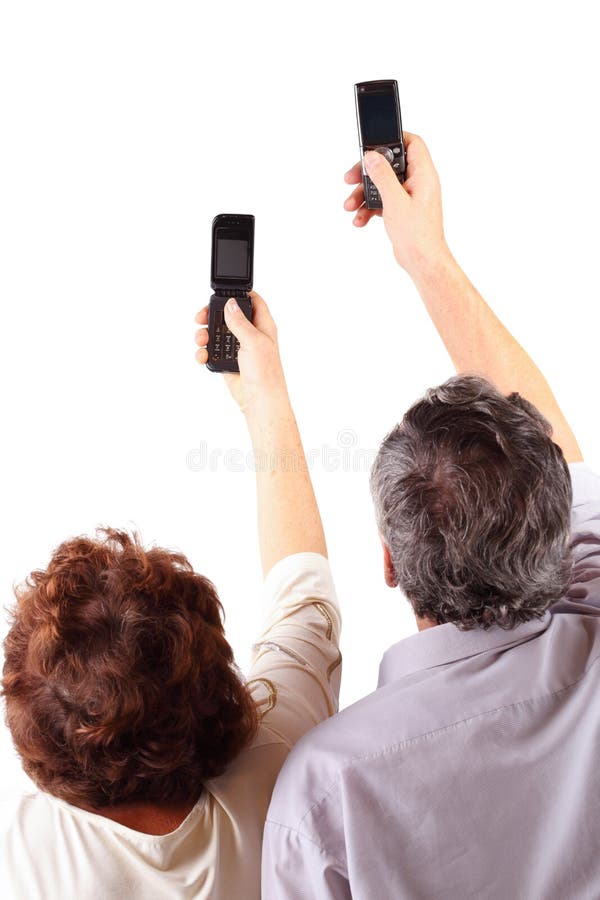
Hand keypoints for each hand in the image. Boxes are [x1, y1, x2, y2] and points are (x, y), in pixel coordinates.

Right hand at [195, 291, 289, 416]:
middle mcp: (250, 334)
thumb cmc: (266, 373)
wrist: (259, 401)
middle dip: (212, 315)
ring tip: (200, 340)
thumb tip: (231, 304)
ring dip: (204, 335)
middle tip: (200, 318)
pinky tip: (202, 356)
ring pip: (217, 333)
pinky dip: (204, 352)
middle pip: (228, 315)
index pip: (253, 301)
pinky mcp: (228, 361)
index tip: (222, 295)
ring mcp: (238, 348)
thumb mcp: (253, 341)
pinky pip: (212, 351)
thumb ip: (240, 322)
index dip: (239, 295)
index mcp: (262, 325)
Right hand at [343, 132, 448, 274]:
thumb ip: (383, 176)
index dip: (394, 137)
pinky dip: (369, 208)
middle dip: (368, 172)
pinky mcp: (402, 210)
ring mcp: (409, 197)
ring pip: (382, 185)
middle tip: (350, 178)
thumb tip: (372, 156)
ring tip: (350, 205)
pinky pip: (382, 202)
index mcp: (423, 175)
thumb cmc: (417, 234)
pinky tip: (360, 219)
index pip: (413, 143)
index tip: (374, 141)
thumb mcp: (395, 201)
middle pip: (390, 165)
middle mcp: (418, 183)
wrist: (422, 261)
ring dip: (364, 194)